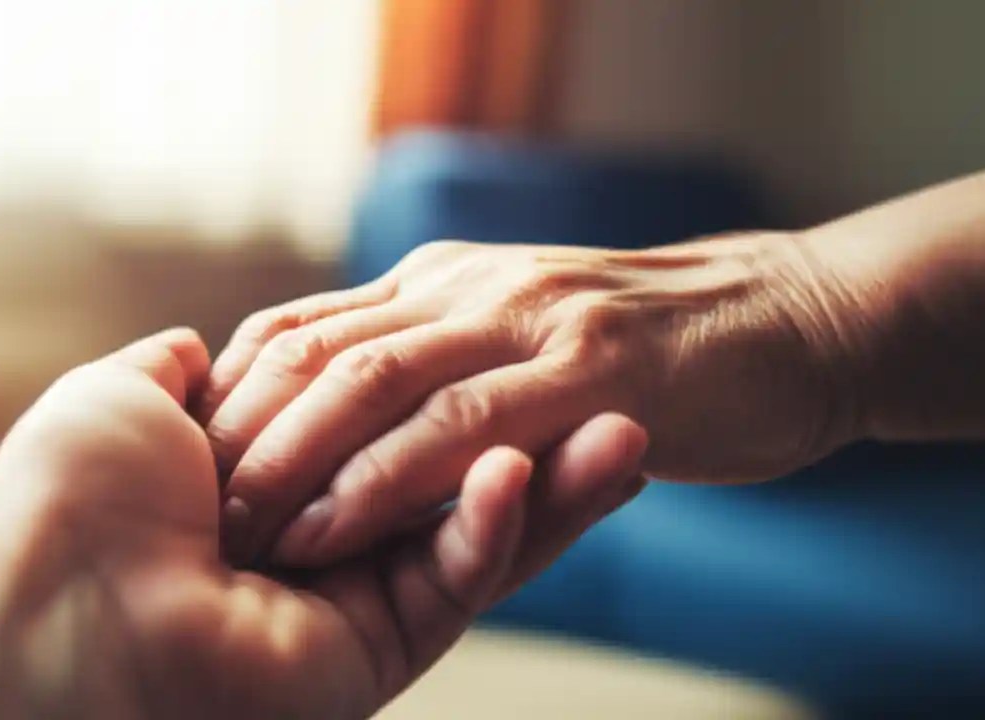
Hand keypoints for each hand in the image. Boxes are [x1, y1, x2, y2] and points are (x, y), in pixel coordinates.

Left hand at [0, 329, 646, 718]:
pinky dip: (502, 522)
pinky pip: (457, 579)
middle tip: (611, 388)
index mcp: (277, 478)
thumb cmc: (77, 490)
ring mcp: (355, 595)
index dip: (455, 384)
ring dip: (558, 484)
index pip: (395, 421)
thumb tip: (203, 347)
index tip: (517, 343)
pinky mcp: (375, 646)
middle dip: (533, 432)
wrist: (50, 594)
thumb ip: (187, 373)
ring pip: (478, 531)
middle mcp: (327, 537)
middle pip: (455, 475)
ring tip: (630, 431)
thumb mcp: (129, 399)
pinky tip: (544, 466)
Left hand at [201, 235, 865, 565]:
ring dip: (312, 463)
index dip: (240, 387)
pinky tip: (355, 524)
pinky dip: (408, 482)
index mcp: (440, 280)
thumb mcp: (512, 321)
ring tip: (261, 529)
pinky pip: (479, 437)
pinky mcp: (596, 385)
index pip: (305, 327)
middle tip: (201, 505)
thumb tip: (332, 404)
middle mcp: (468, 293)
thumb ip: (429, 350)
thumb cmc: (647, 339)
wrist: (789, 320)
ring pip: (388, 390)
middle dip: (255, 432)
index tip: (196, 452)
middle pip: (325, 355)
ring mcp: (531, 332)